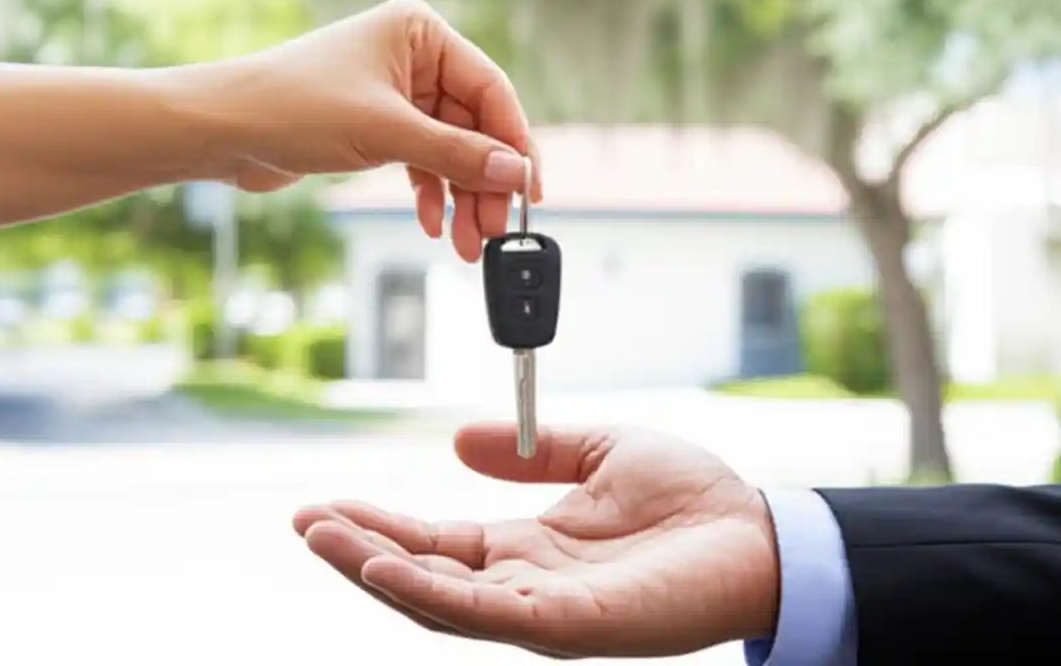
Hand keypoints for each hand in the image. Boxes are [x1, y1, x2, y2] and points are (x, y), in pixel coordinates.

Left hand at [169, 0, 538, 261]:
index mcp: (420, 33)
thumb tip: (514, 172)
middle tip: (495, 229)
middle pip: (474, 126)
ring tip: (467, 241)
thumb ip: (457, 154)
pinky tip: (432, 224)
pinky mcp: (376, 126)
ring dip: (460, 197)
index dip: (514, 143)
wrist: (224, 130)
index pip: (490, 89)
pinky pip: (421, 161)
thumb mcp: (386, 133)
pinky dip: (429, 193)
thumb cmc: (293, 107)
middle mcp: (411, 57)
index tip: (529, 189)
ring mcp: (394, 93)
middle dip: (485, 181)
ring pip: (449, 150)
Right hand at [293, 423, 779, 658]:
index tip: (323, 502)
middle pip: (420, 574)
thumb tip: (457, 439)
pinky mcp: (570, 622)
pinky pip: (484, 612)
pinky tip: (386, 564)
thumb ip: (530, 450)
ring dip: (375, 569)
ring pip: (438, 600)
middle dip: (357, 549)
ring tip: (323, 537)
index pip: (434, 541)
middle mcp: (523, 585)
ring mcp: (542, 610)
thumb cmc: (688, 498)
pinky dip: (429, 592)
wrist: (758, 529)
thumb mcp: (597, 453)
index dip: (377, 522)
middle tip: (302, 519)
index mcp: (526, 548)